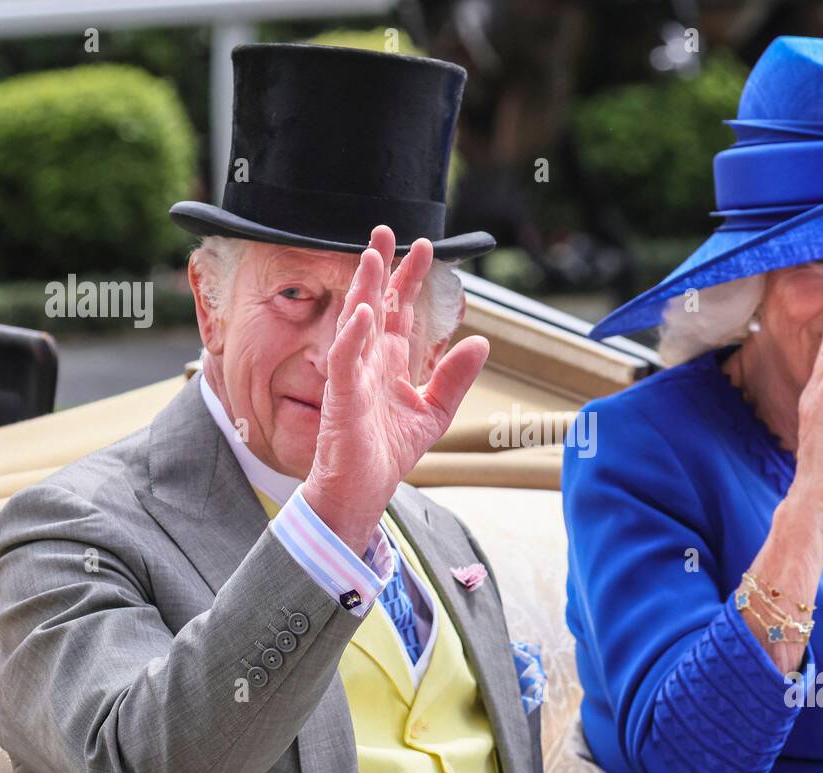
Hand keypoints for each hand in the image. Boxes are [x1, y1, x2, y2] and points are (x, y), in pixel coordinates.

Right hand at [303, 225, 488, 554]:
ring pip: (356, 323)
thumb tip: (480, 343)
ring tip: (371, 256)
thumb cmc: (387, 453)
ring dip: (364, 290)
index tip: (423, 248)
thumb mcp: (434, 412)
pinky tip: (364, 313)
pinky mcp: (342, 399)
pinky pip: (346, 362)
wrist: (363, 491)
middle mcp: (369, 362)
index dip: (409, 279)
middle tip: (386, 230)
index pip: (400, 311)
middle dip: (380, 267)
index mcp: (389, 362)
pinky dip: (353, 337)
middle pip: (375, 304)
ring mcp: (353, 377)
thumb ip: (454, 378)